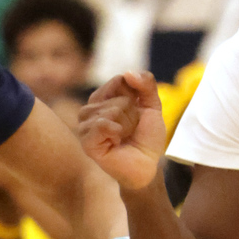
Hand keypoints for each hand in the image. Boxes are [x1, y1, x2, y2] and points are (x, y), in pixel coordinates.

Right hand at [77, 71, 165, 193]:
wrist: (147, 166)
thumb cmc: (146, 138)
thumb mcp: (152, 106)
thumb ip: (146, 85)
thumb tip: (128, 72)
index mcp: (103, 99)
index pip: (119, 80)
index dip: (135, 97)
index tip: (137, 113)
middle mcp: (90, 110)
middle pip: (118, 96)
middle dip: (132, 114)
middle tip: (131, 131)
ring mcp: (85, 126)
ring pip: (111, 110)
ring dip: (127, 125)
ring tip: (124, 137)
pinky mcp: (86, 142)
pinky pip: (101, 124)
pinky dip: (116, 132)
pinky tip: (116, 142)